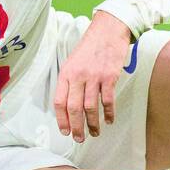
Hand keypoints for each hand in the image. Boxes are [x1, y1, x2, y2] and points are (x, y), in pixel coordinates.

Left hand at [54, 12, 132, 142]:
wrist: (108, 30)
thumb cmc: (90, 47)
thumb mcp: (73, 61)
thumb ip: (69, 81)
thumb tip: (67, 105)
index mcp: (66, 73)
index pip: (59, 101)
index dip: (61, 119)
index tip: (65, 131)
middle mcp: (78, 76)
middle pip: (74, 108)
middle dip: (76, 127)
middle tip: (79, 139)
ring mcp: (94, 77)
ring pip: (90, 107)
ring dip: (92, 124)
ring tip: (95, 133)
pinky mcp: (109, 77)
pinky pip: (108, 100)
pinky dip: (109, 113)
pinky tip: (109, 120)